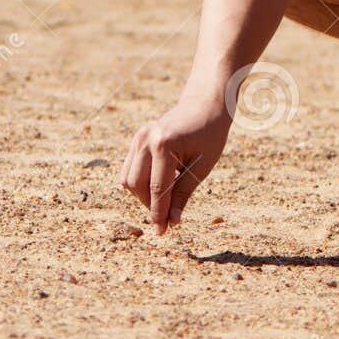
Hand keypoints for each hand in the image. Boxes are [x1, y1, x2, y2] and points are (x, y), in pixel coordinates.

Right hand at [120, 99, 231, 234]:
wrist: (205, 105)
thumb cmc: (210, 135)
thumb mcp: (202, 166)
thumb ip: (183, 194)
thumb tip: (172, 221)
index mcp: (164, 145)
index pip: (157, 189)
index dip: (159, 214)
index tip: (162, 233)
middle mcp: (146, 140)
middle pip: (137, 186)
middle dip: (149, 205)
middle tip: (167, 217)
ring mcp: (138, 137)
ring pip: (128, 179)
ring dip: (142, 195)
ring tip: (165, 199)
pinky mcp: (136, 138)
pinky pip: (130, 168)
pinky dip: (140, 182)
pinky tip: (159, 184)